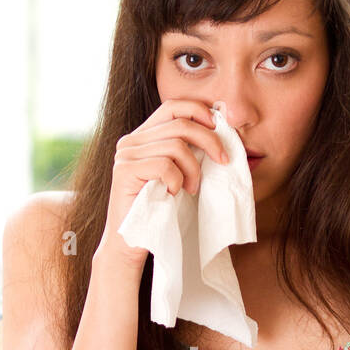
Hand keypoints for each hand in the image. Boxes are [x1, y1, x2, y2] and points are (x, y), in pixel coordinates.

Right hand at [99, 98, 228, 268]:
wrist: (133, 243)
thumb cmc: (161, 210)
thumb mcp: (180, 174)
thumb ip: (190, 151)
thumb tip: (220, 128)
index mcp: (144, 136)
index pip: (173, 106)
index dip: (200, 110)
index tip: (220, 129)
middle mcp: (131, 141)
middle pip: (180, 123)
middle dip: (209, 140)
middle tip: (223, 161)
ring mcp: (126, 155)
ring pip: (176, 146)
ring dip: (193, 170)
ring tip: (192, 189)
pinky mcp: (125, 171)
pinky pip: (165, 166)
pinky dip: (177, 181)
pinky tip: (172, 195)